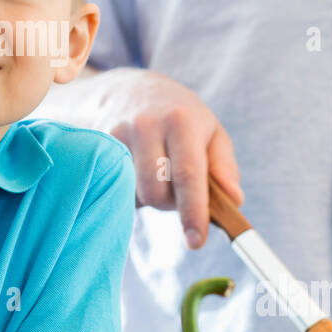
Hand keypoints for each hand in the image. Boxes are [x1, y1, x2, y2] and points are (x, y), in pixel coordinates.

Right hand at [98, 68, 243, 248]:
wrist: (129, 90)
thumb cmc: (180, 117)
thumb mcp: (211, 132)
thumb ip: (224, 167)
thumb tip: (234, 200)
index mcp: (181, 121)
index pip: (187, 175)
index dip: (193, 212)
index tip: (196, 241)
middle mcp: (146, 125)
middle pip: (156, 192)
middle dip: (170, 205)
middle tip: (176, 191)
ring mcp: (116, 134)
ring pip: (134, 194)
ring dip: (149, 198)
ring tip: (154, 175)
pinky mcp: (97, 146)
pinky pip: (115, 188)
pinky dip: (129, 191)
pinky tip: (134, 172)